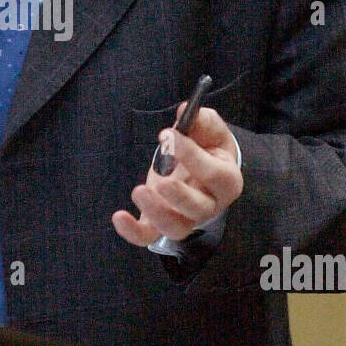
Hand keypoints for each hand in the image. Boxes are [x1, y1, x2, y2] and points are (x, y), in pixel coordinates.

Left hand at [112, 104, 242, 247]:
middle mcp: (209, 203)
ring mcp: (185, 216)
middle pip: (198, 209)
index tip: (169, 135)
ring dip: (156, 213)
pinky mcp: (161, 221)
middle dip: (179, 195)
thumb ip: (201, 119)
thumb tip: (184, 110)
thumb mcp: (210, 129)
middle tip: (162, 178)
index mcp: (226, 179)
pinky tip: (119, 217)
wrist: (203, 166)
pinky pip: (148, 235)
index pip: (214, 173)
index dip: (192, 156)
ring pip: (175, 227)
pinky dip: (132, 232)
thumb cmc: (208, 145)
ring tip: (139, 191)